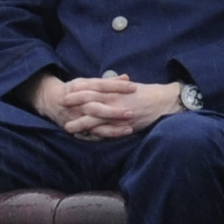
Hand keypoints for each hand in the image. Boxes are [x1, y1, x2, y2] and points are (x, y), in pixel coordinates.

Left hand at [41, 73, 183, 138]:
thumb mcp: (129, 87)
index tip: (65, 93)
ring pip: (94, 118)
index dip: (77, 92)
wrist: (163, 101)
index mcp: (114, 90)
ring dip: (80, 123)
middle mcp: (113, 100)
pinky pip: (106, 132)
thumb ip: (116, 87)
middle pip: (88, 102)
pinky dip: (95, 135)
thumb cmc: (147, 93)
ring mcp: (118, 114)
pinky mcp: (124, 125)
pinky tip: (86, 138)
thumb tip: (107, 84)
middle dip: (73, 105)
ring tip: (67, 128)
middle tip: (59, 107)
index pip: (91, 89)